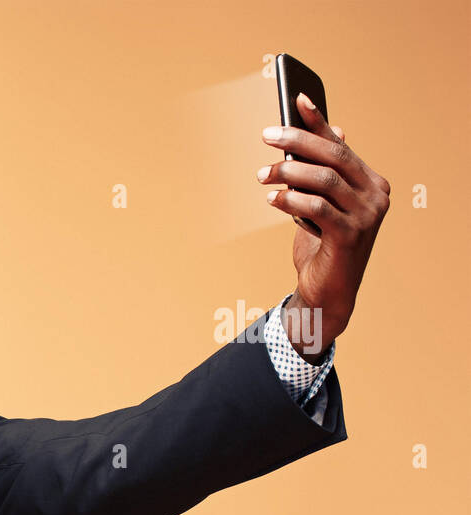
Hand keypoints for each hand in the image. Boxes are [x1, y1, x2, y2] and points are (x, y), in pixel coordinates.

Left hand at [258, 91, 389, 361]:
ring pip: (324, 179)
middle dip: (297, 140)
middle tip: (266, 135)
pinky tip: (272, 197)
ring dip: (288, 172)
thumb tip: (327, 131)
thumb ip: (323, 174)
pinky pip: (318, 208)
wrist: (327, 293)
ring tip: (262, 173)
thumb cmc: (322, 247)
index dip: (318, 121)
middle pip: (333, 155)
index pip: (340, 144)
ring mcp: (367, 215)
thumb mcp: (320, 206)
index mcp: (370, 182)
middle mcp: (375, 194)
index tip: (295, 98)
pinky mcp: (350, 235)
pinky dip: (292, 199)